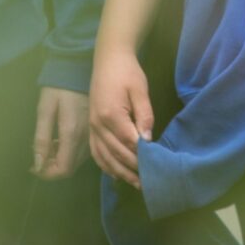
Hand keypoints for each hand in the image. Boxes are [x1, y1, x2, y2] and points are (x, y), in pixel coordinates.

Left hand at [33, 86, 88, 179]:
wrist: (79, 69)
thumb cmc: (58, 88)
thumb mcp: (45, 110)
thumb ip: (42, 138)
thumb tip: (38, 164)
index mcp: (72, 134)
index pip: (63, 169)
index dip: (46, 174)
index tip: (33, 167)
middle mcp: (86, 139)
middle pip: (70, 169)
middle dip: (51, 168)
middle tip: (38, 155)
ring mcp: (92, 135)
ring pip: (76, 162)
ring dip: (60, 161)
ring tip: (48, 147)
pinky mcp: (95, 131)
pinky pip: (82, 152)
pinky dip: (68, 153)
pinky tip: (60, 141)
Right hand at [88, 47, 153, 188]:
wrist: (108, 60)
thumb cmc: (127, 73)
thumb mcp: (140, 90)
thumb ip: (145, 115)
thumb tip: (148, 140)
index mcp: (111, 114)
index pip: (128, 142)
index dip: (141, 156)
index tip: (154, 167)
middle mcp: (98, 125)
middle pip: (116, 153)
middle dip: (132, 169)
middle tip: (148, 182)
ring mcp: (92, 127)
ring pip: (104, 157)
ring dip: (119, 172)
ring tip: (135, 183)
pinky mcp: (91, 127)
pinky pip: (96, 152)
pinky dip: (105, 165)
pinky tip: (116, 173)